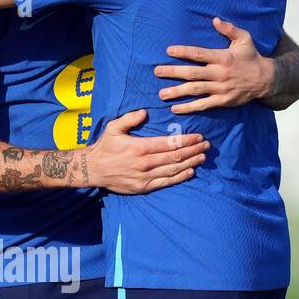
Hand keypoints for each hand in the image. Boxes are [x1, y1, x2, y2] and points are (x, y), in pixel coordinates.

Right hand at [84, 110, 207, 193]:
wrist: (92, 170)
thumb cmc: (104, 147)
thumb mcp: (113, 128)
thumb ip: (130, 119)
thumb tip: (145, 112)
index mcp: (140, 147)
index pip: (170, 143)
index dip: (187, 140)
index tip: (199, 137)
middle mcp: (145, 163)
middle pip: (175, 156)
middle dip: (193, 150)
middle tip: (206, 146)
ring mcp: (145, 177)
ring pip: (173, 169)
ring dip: (190, 163)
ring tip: (202, 157)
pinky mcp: (143, 187)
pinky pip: (166, 182)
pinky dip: (180, 177)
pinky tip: (190, 172)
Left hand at [155, 18, 274, 111]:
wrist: (265, 80)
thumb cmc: (251, 57)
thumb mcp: (244, 39)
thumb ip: (230, 29)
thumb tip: (215, 20)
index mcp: (223, 58)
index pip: (199, 54)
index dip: (183, 52)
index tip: (169, 50)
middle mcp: (220, 74)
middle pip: (192, 73)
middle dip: (173, 72)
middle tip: (157, 71)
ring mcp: (220, 89)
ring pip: (195, 90)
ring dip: (177, 92)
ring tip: (161, 94)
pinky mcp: (222, 101)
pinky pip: (203, 105)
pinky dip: (189, 107)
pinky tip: (175, 108)